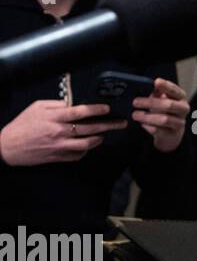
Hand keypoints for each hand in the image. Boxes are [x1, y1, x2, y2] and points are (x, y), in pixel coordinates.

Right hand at [0, 100, 124, 164]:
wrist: (8, 147)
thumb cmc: (22, 124)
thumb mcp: (37, 108)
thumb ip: (57, 104)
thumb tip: (74, 102)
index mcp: (54, 117)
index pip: (81, 112)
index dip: (97, 110)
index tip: (108, 108)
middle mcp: (59, 132)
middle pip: (90, 129)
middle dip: (109, 125)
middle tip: (121, 122)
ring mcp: (60, 146)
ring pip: (88, 144)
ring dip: (100, 138)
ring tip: (105, 134)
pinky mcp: (58, 157)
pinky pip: (79, 155)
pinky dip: (87, 149)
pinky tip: (90, 144)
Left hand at [132, 77, 188, 152]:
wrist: (170, 133)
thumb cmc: (164, 112)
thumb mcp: (161, 100)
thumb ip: (156, 93)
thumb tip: (147, 84)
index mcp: (180, 98)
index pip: (175, 90)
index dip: (166, 86)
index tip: (156, 82)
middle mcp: (183, 109)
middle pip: (168, 105)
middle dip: (150, 102)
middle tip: (135, 102)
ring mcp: (179, 122)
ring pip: (164, 119)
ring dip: (147, 117)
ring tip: (135, 115)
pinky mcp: (172, 134)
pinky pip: (158, 130)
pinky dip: (148, 127)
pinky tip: (142, 124)